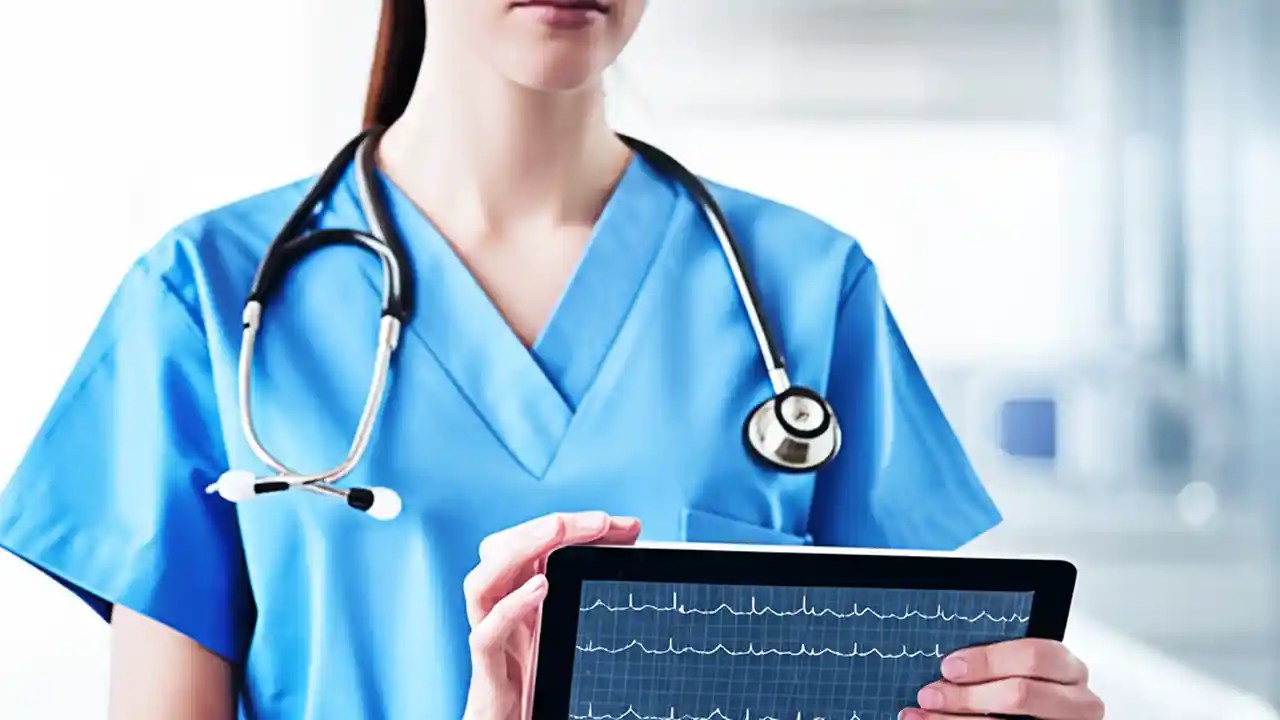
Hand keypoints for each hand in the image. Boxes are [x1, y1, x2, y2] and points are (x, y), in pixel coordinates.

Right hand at [461, 511, 641, 719]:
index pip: (536, 546)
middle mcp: (499, 614)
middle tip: (598, 521)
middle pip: (501, 551)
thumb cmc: (544, 690)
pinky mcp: (488, 675)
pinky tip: (540, 587)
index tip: (627, 527)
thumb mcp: (574, 633)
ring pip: (481, 584)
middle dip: (549, 527)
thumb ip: (592, 592)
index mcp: (519, 600)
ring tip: (556, 531)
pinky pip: (487, 635)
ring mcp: (492, 641)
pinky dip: (511, 607)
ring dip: (519, 549)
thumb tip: (632, 546)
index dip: (578, 528)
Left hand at [902, 638, 1103, 719]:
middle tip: (930, 695)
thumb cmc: (1027, 690)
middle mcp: (1078, 702)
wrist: (1041, 718)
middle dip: (968, 696)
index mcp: (1068, 669)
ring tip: (924, 716)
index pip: (1034, 656)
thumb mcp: (1020, 671)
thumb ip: (996, 664)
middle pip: (1021, 694)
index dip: (988, 660)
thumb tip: (945, 664)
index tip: (949, 666)